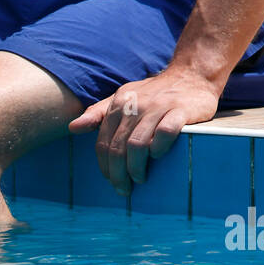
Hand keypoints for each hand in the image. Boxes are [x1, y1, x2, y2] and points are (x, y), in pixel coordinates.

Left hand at [67, 68, 221, 196]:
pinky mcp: (180, 110)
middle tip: (123, 189)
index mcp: (119, 104)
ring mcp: (158, 107)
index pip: (104, 142)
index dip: (105, 166)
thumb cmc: (154, 93)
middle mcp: (135, 105)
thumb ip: (98, 113)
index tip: (110, 180)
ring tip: (140, 179)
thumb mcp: (123, 98)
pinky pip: (164, 132)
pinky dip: (158, 148)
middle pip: (118, 147)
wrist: (191, 75)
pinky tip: (157, 156)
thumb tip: (72, 128)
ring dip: (136, 167)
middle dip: (118, 173)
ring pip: (137, 144)